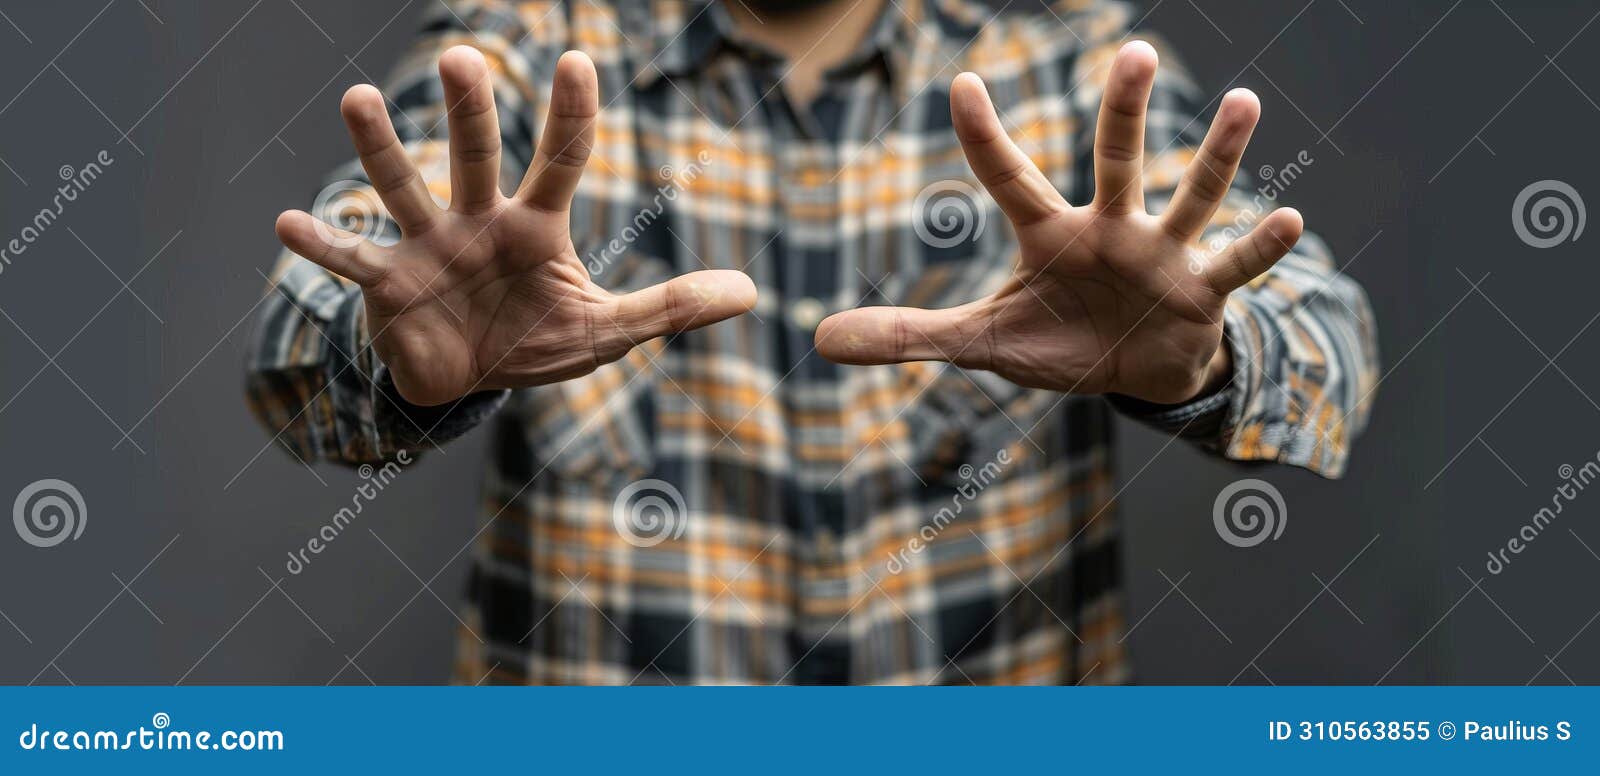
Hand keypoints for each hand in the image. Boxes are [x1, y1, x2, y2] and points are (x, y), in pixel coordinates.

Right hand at [275, 47, 754, 405]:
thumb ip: (671, 308)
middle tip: (464, 57)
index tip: (577, 61)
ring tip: (358, 98)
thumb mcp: (607, 331)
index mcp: (534, 226)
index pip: (560, 159)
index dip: (570, 116)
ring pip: (406, 188)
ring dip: (382, 148)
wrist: (468, 382)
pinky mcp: (390, 287)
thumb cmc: (536, 341)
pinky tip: (288, 223)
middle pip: (476, 156)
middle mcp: (478, 221)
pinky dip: (323, 247)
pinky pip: (354, 262)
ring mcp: (428, 248)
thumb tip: (750, 293)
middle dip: (471, 110)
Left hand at [815, 41, 1300, 403]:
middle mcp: (1109, 230)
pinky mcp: (1201, 293)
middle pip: (1116, 161)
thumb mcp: (981, 343)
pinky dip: (1261, 248)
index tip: (962, 82)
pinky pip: (1234, 265)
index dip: (985, 136)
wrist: (1135, 376)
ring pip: (1191, 195)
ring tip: (1245, 102)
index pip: (1010, 177)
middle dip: (1123, 111)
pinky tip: (1293, 217)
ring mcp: (1160, 255)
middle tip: (1133, 52)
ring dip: (1216, 155)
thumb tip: (818, 339)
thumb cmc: (1060, 342)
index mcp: (1050, 236)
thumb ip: (907, 334)